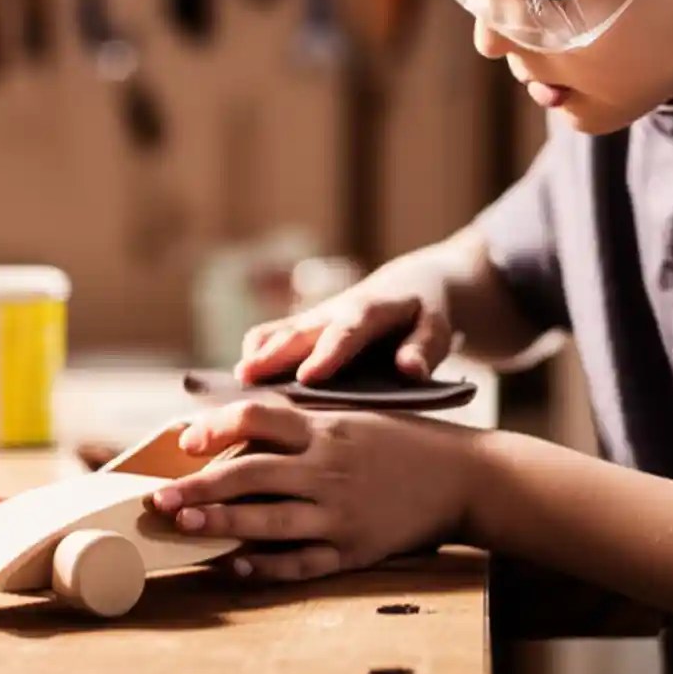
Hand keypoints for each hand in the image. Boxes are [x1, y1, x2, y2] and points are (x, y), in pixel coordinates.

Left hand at [150, 401, 482, 581]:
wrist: (464, 476)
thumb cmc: (400, 441)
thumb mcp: (352, 416)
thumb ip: (300, 424)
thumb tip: (235, 429)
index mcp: (325, 429)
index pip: (257, 419)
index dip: (215, 428)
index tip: (184, 442)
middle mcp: (328, 468)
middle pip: (251, 474)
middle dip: (200, 487)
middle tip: (160, 499)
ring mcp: (340, 512)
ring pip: (268, 521)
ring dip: (220, 524)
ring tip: (182, 527)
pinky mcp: (353, 548)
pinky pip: (300, 562)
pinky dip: (263, 566)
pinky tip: (232, 564)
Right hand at [236, 272, 452, 385]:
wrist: (408, 285)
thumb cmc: (425, 314)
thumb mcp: (437, 328)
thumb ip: (425, 349)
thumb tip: (409, 370)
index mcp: (370, 312)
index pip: (347, 333)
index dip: (327, 354)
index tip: (308, 378)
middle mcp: (333, 312)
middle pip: (298, 333)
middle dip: (272, 356)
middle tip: (246, 378)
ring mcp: (311, 319)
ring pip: (275, 333)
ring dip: (256, 357)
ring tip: (236, 385)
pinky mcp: (299, 328)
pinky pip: (268, 337)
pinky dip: (254, 357)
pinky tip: (244, 388)